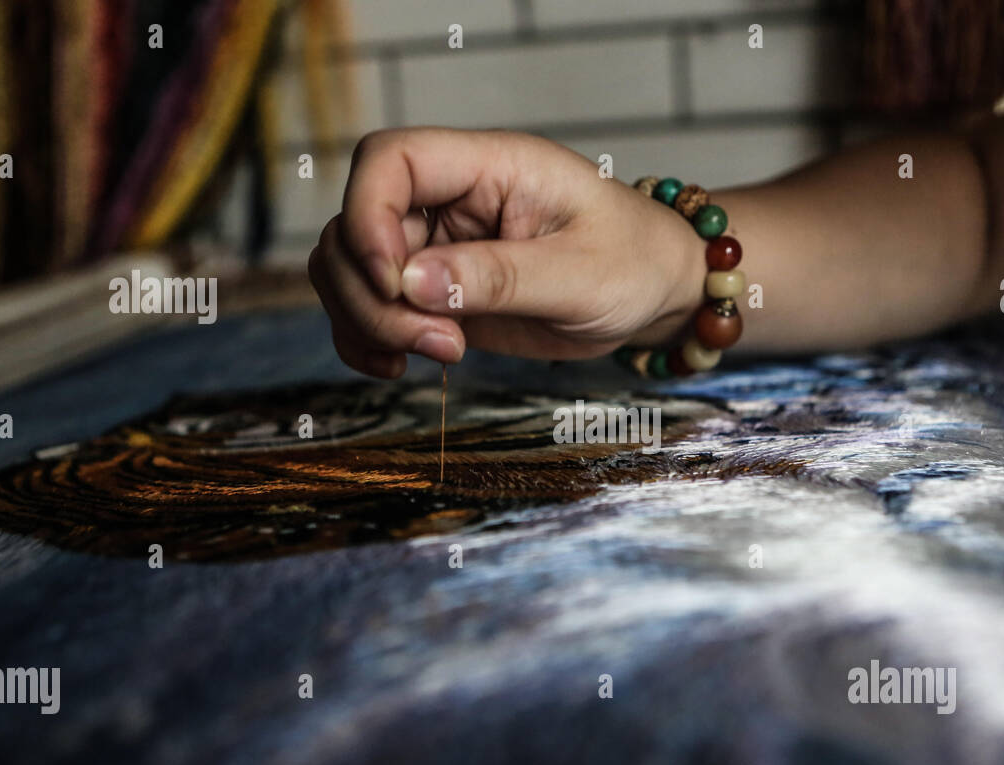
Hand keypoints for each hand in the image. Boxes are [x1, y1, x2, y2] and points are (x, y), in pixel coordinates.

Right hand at [307, 127, 708, 377]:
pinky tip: (399, 366)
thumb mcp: (581, 274)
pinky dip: (366, 338)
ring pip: (349, 268)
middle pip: (354, 224)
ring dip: (367, 320)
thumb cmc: (635, 262)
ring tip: (440, 353)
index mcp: (490, 166)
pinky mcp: (434, 290)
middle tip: (440, 343)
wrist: (654, 289)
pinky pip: (368, 306)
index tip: (394, 282)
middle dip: (371, 293)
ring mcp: (436, 244)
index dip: (368, 217)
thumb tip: (410, 283)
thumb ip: (498, 277)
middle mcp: (450, 198)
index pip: (389, 159)